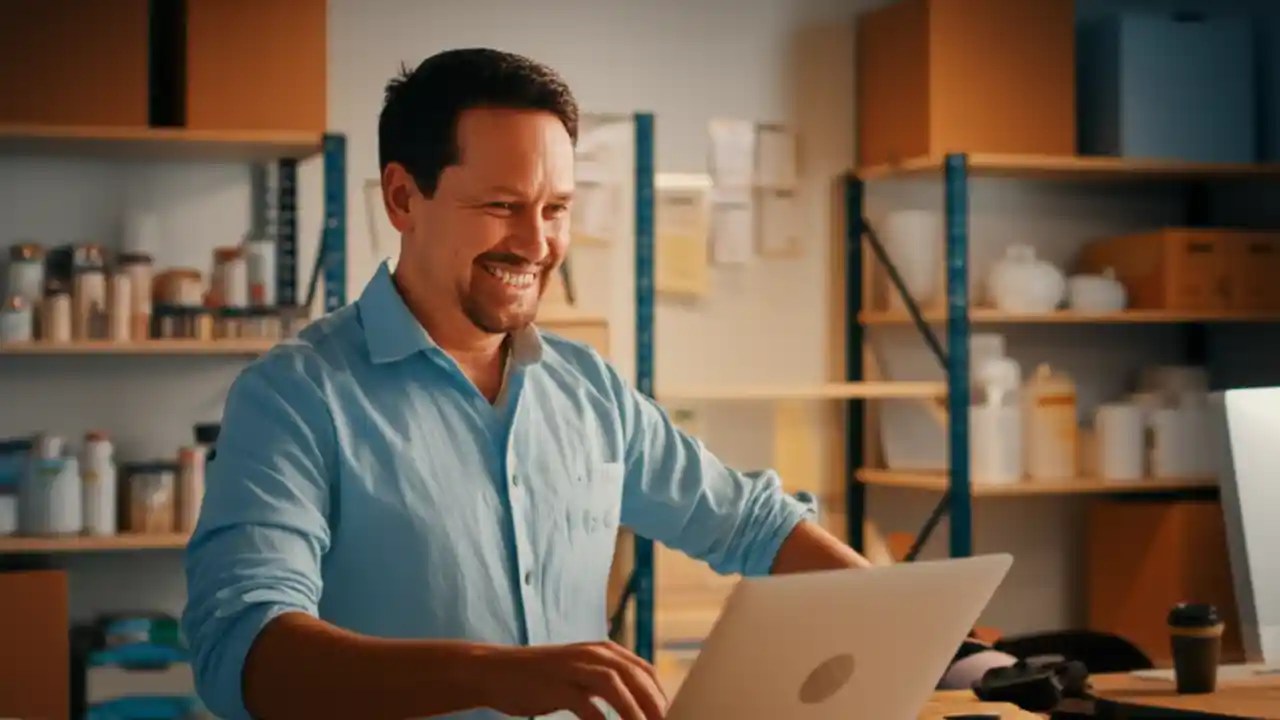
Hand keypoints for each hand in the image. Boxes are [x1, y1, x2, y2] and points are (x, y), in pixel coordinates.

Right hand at [479, 641, 667, 719]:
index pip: (644, 670)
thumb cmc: (542, 678)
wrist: (497, 671)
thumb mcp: (579, 673)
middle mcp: (592, 654)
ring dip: (634, 712)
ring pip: (615, 686)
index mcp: (603, 650)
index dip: (661, 695)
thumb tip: (639, 704)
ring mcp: (574, 667)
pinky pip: (587, 706)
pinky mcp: (557, 685)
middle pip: (635, 677)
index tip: (670, 717)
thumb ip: (607, 682)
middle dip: (655, 705)